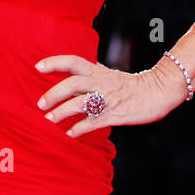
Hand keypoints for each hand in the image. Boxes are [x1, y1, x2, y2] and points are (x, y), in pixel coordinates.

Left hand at [36, 54, 179, 137]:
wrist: (157, 91)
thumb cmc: (130, 85)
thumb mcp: (108, 75)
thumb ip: (89, 79)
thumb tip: (66, 86)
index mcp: (98, 70)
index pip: (72, 61)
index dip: (54, 62)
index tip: (37, 67)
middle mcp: (100, 82)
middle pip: (72, 83)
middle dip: (53, 93)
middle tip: (40, 103)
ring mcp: (106, 99)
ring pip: (79, 103)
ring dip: (61, 112)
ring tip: (49, 119)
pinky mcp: (113, 115)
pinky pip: (91, 122)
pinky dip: (77, 129)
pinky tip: (69, 133)